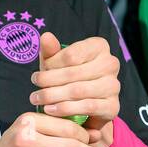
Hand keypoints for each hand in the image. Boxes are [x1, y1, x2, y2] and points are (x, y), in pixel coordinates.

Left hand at [29, 32, 119, 146]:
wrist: (83, 107)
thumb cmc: (67, 78)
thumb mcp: (56, 63)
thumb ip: (51, 51)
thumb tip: (46, 36)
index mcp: (98, 46)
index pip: (71, 54)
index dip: (50, 66)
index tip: (36, 76)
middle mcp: (110, 63)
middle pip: (73, 73)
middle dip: (48, 83)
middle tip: (33, 92)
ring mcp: (113, 85)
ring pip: (78, 90)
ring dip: (53, 97)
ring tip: (38, 100)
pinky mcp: (113, 105)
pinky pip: (87, 106)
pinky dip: (65, 109)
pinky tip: (51, 110)